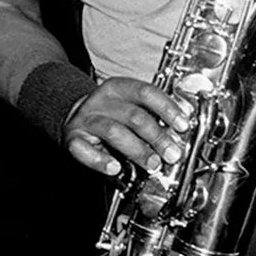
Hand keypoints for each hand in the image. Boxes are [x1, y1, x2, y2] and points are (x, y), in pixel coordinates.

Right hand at [63, 76, 194, 178]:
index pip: (146, 93)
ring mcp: (85, 119)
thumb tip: (180, 129)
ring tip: (153, 164)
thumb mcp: (130, 105)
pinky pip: (84, 150)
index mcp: (119, 87)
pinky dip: (100, 161)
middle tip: (172, 153)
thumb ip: (152, 114)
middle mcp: (101, 100)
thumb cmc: (110, 113)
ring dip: (137, 150)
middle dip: (157, 137)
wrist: (72, 115)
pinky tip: (115, 168)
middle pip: (134, 116)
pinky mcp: (72, 138)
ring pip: (114, 132)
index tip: (183, 125)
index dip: (167, 108)